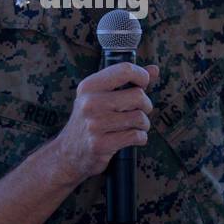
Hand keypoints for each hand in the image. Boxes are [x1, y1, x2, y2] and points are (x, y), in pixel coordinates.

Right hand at [51, 62, 160, 185]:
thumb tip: (155, 69)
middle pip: (138, 96)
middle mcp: (90, 103)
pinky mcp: (101, 144)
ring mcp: (94, 124)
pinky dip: (140, 138)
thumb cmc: (90, 120)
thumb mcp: (100, 96)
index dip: (142, 76)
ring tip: (135, 126)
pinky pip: (136, 136)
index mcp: (89, 86)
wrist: (69, 153)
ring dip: (143, 124)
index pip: (125, 70)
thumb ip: (127, 81)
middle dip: (145, 105)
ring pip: (139, 118)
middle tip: (139, 111)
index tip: (143, 85)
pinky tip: (132, 138)